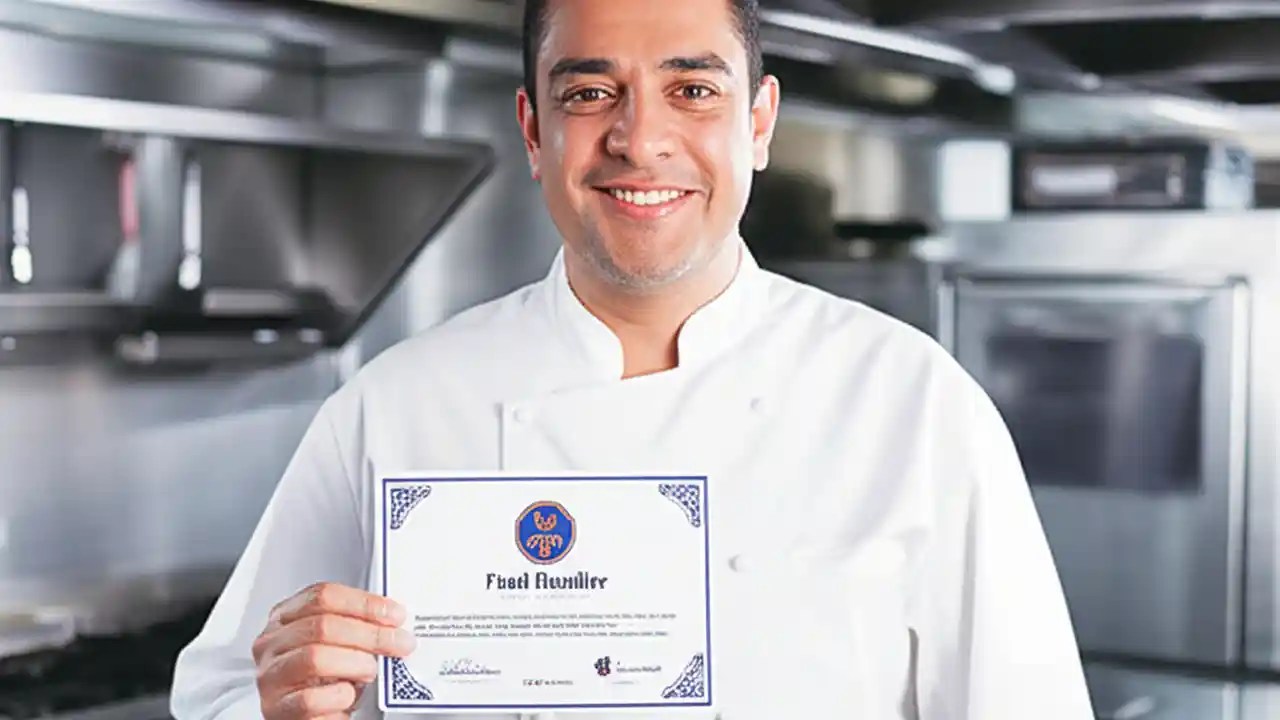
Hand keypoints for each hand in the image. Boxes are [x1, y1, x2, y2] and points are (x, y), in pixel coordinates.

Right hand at [253, 582, 415, 718]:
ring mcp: (271, 677)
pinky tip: (348, 696)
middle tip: (399, 643)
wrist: (306, 715)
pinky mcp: (276, 710)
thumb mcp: (335, 644)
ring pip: (315, 658)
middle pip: (322, 625)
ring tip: (370, 672)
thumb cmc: (321, 680)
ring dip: (356, 663)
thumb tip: (392, 622)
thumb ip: (353, 627)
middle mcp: (271, 645)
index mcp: (285, 619)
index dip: (364, 603)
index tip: (394, 614)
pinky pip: (310, 699)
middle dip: (370, 633)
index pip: (322, 596)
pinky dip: (339, 696)